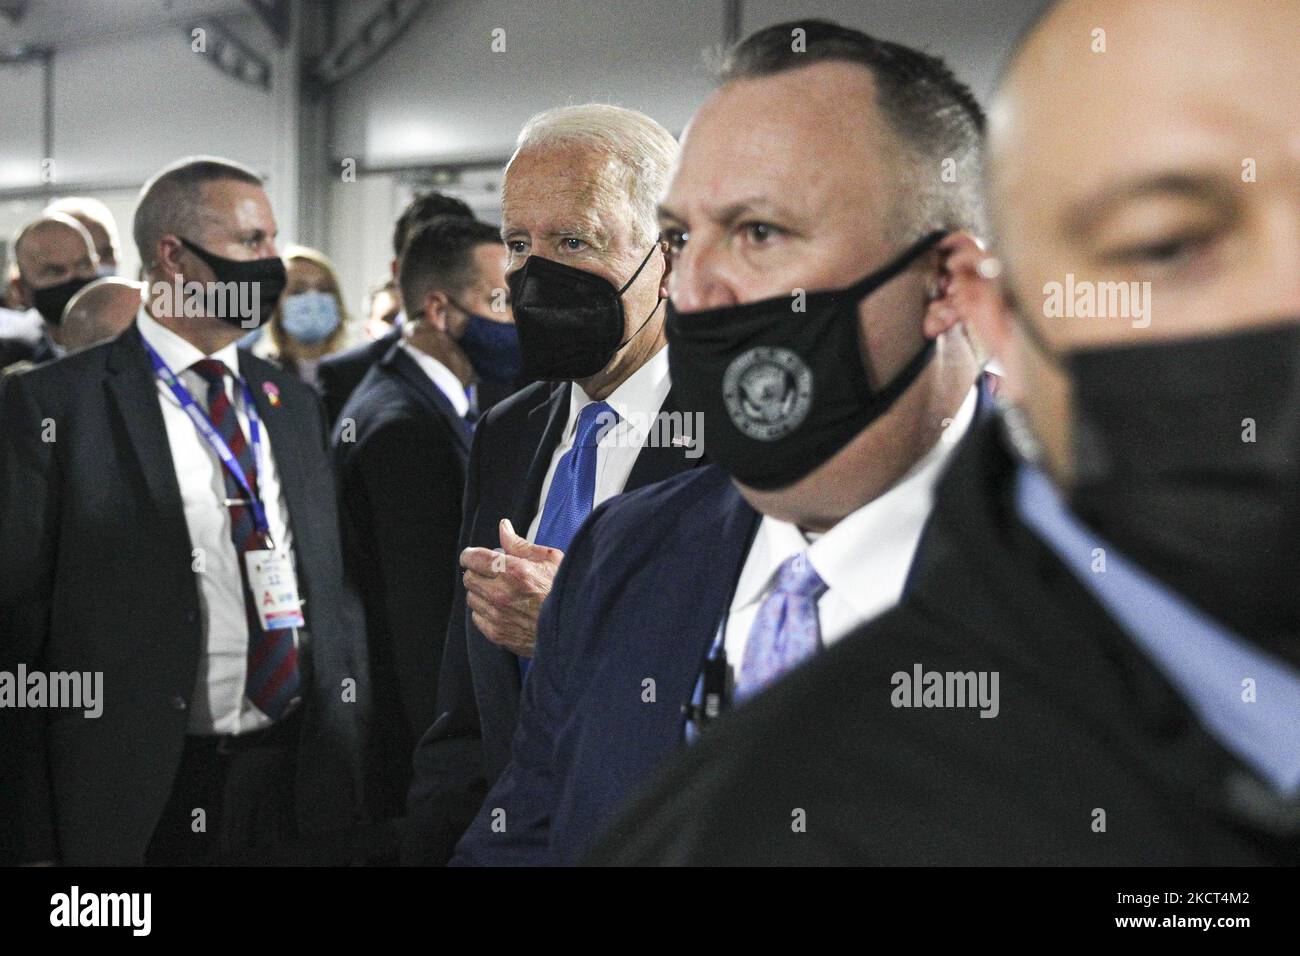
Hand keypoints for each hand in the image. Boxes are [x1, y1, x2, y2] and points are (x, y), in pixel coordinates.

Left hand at [460, 519, 562, 657]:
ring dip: (481, 592)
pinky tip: (502, 608)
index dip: (471, 554)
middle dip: (477, 572)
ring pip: (472, 598)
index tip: (474, 555)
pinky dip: (485, 611)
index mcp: (514, 571)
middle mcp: (501, 594)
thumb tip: (503, 528)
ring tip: (500, 591)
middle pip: (468, 578)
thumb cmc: (564, 591)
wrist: (575, 628)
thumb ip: (520, 544)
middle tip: (493, 573)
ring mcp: (498, 616)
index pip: (473, 557)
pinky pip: (477, 618)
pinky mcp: (497, 633)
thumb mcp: (550, 559)